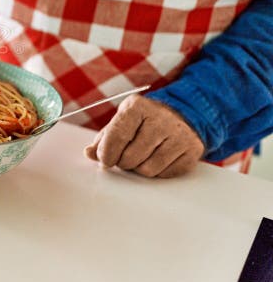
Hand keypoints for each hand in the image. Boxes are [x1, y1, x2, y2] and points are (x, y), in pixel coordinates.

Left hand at [84, 94, 204, 177]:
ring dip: (139, 168)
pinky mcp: (192, 151)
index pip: (117, 136)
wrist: (181, 116)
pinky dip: (156, 172)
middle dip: (123, 162)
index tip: (105, 159)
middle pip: (130, 157)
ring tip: (141, 156)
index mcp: (137, 107)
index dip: (107, 153)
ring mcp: (179, 135)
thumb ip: (103, 138)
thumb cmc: (143, 121)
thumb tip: (89, 153)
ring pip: (148, 170)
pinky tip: (157, 158)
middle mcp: (161, 118)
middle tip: (125, 156)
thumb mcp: (121, 121)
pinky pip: (165, 175)